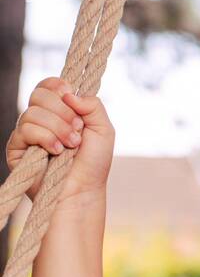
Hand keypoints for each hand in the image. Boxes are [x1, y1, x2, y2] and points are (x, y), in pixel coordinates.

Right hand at [6, 77, 114, 205]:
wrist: (82, 191)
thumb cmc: (93, 163)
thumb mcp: (103, 129)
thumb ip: (93, 105)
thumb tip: (69, 93)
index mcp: (59, 110)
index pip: (48, 85)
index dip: (58, 86)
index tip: (70, 96)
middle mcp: (41, 119)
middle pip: (39, 94)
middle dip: (62, 111)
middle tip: (78, 130)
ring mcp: (27, 133)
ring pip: (32, 112)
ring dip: (57, 128)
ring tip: (71, 145)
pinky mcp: (17, 149)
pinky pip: (25, 130)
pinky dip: (45, 138)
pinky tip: (57, 151)